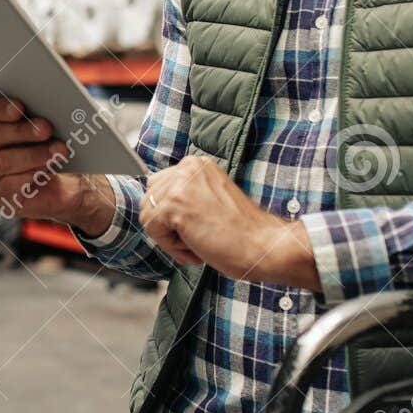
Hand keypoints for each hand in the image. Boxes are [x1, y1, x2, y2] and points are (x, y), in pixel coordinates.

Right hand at [0, 96, 110, 230]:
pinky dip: (31, 176)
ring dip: (33, 155)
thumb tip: (48, 109)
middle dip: (22, 131)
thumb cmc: (49, 150)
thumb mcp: (45, 131)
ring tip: (58, 150)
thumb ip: (39, 118)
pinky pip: (9, 185)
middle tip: (46, 128)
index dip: (0, 108)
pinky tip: (46, 171)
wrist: (62, 187)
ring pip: (3, 161)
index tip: (21, 106)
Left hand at [139, 156, 318, 289]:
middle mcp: (187, 167)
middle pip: (150, 199)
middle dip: (167, 225)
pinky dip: (170, 246)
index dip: (171, 216)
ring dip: (169, 237)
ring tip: (198, 243)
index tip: (195, 228)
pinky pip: (152, 228)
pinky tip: (196, 248)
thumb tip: (154, 205)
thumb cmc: (242, 232)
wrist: (263, 245)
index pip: (159, 186)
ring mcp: (180, 183)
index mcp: (197, 164)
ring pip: (148, 214)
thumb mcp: (209, 200)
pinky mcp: (175, 204)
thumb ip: (185, 195)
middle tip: (196, 239)